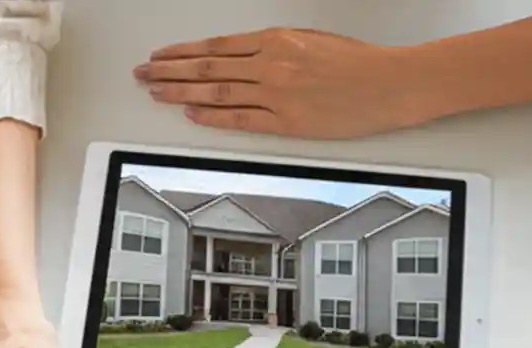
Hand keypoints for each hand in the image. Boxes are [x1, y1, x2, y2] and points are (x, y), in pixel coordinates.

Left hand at [134, 28, 431, 139]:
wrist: (389, 83)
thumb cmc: (356, 61)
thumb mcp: (310, 38)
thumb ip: (272, 47)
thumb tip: (238, 59)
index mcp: (275, 39)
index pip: (215, 47)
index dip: (183, 52)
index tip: (160, 55)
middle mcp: (270, 65)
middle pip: (207, 69)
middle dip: (169, 71)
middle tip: (142, 74)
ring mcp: (276, 95)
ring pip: (216, 93)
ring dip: (181, 94)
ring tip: (156, 92)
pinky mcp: (286, 123)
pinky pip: (240, 120)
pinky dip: (212, 118)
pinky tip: (191, 115)